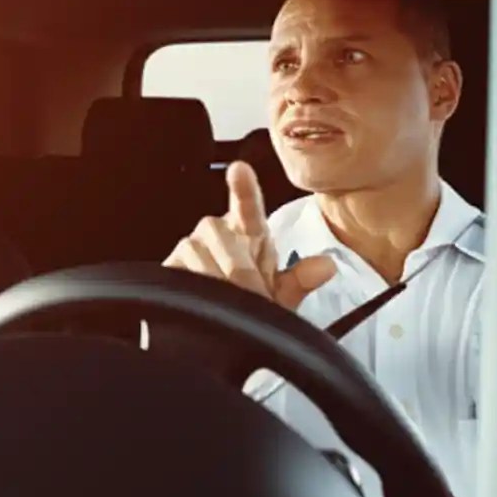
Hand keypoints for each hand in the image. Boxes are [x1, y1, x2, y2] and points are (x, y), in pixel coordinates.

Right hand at [163, 161, 335, 309]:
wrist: (225, 328)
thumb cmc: (253, 302)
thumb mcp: (282, 295)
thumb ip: (301, 280)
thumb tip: (326, 266)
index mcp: (248, 230)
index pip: (247, 204)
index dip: (243, 187)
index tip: (239, 169)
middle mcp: (216, 232)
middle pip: (215, 229)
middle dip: (235, 264)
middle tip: (252, 294)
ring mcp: (191, 247)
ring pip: (195, 251)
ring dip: (215, 278)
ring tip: (230, 302)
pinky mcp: (170, 265)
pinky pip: (177, 268)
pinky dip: (193, 284)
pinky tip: (204, 298)